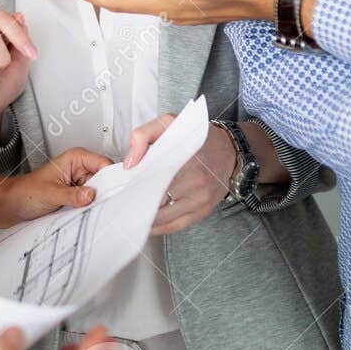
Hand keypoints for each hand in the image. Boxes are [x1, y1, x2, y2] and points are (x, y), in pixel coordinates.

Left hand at [0, 147, 112, 231]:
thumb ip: (71, 195)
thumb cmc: (26, 192)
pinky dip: (93, 208)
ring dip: (100, 202)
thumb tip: (91, 195)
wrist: (13, 205)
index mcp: (76, 158)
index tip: (118, 193)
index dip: (113, 178)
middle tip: (109, 206)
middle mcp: (81, 168)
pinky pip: (93, 201)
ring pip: (101, 192)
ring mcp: (81, 182)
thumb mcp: (50, 194)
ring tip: (99, 212)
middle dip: (107, 192)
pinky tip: (93, 215)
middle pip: (105, 179)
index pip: (104, 164)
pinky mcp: (79, 195)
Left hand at [123, 114, 239, 234]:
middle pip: (154, 200)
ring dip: (144, 217)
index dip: (132, 184)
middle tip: (121, 200)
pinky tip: (147, 221)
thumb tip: (129, 163)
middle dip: (135, 201)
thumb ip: (143, 135)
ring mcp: (200, 200)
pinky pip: (174, 226)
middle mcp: (195, 181)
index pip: (150, 177)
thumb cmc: (196, 138)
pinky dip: (158, 227)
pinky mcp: (202, 212)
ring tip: (131, 211)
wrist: (230, 151)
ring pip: (162, 217)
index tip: (120, 187)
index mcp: (184, 157)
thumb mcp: (168, 123)